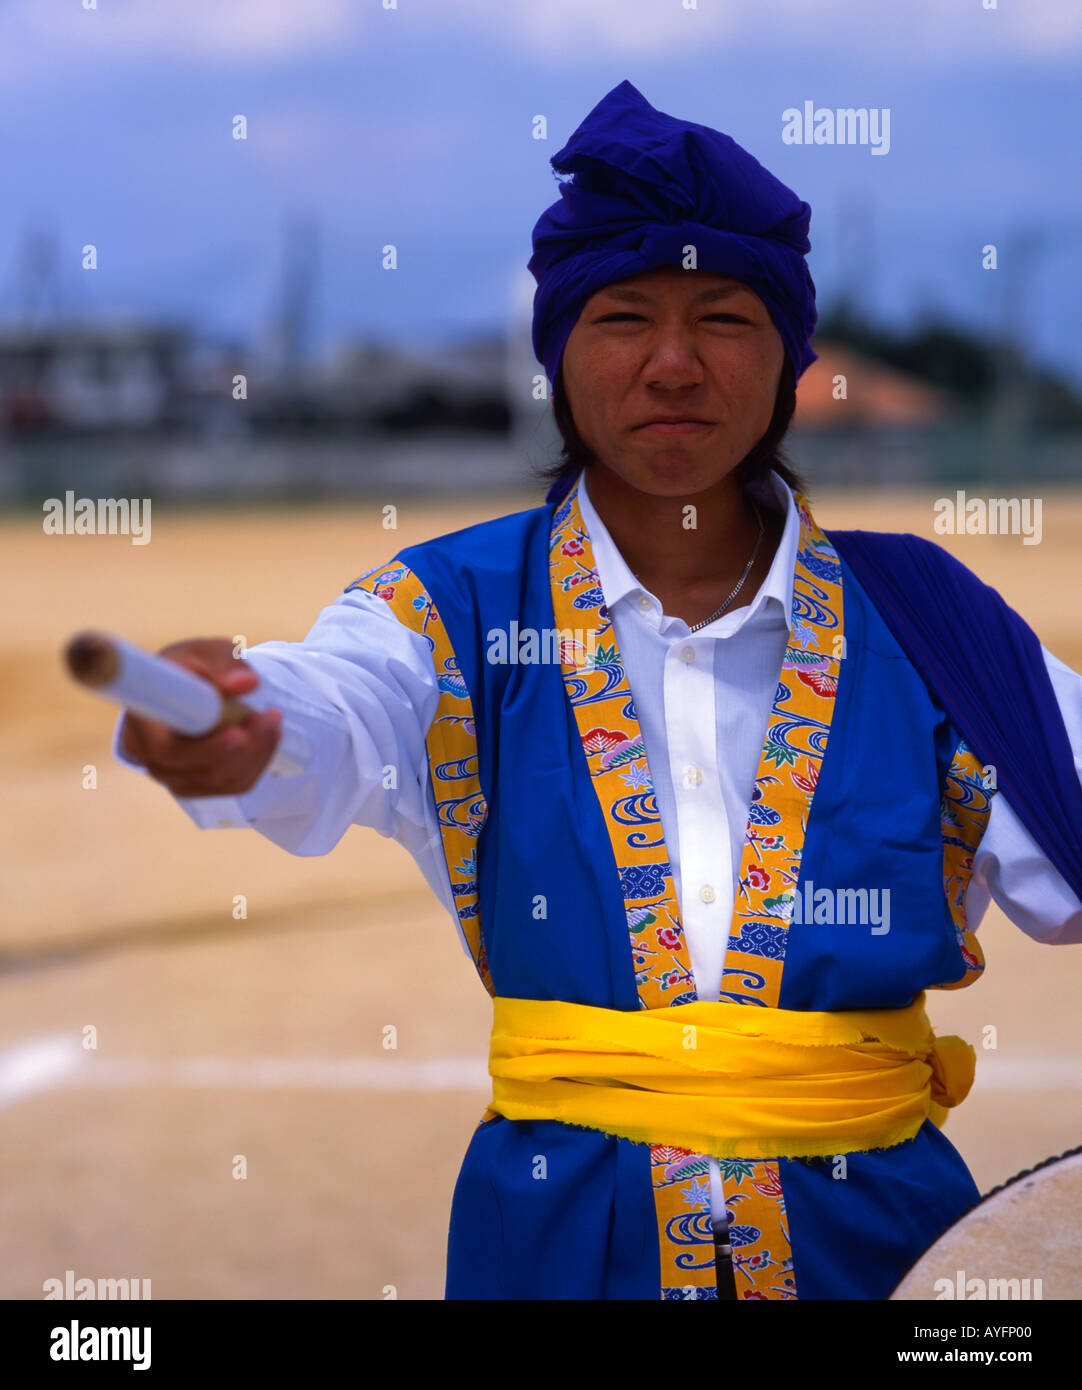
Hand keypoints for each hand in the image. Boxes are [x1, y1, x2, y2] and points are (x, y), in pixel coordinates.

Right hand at [119, 638, 282, 796]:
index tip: (239, 734)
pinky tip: (268, 735)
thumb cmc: (192, 667)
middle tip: (271, 717)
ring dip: (257, 752)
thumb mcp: (207, 652)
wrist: (188, 686)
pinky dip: (258, 760)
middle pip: (201, 770)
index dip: (205, 748)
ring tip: (271, 718)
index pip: (167, 749)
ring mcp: (170, 775)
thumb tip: (246, 683)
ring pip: (222, 780)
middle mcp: (148, 754)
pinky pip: (234, 784)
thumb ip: (225, 664)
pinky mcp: (194, 785)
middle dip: (246, 748)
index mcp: (142, 718)